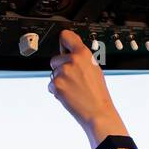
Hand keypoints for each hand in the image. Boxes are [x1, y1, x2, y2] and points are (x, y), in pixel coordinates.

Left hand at [49, 29, 130, 148]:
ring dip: (60, 80)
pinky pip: (51, 85)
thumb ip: (81, 58)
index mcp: (83, 54)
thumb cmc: (98, 93)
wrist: (97, 112)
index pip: (66, 36)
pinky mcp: (56, 85)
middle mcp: (72, 60)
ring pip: (53, 73)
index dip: (63, 41)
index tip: (63, 44)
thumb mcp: (94, 68)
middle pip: (55, 59)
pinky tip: (70, 95)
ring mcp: (63, 73)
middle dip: (60, 68)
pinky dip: (57, 91)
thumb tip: (70, 52)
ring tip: (74, 89)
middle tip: (74, 79)